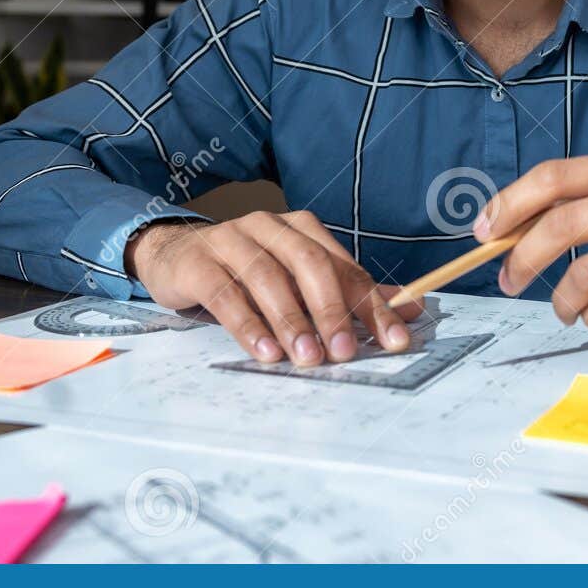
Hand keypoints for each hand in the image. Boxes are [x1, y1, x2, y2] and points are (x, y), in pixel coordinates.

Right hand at [126, 211, 422, 365]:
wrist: (174, 256)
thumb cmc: (246, 274)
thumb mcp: (297, 281)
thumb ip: (350, 294)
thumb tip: (413, 310)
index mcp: (304, 230)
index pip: (346, 269)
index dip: (373, 306)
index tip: (395, 341)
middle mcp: (272, 227)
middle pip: (310, 266)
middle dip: (332, 311)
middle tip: (346, 352)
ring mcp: (233, 240)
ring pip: (269, 278)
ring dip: (292, 322)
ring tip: (307, 359)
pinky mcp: (199, 262)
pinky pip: (227, 293)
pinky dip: (248, 325)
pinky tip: (265, 352)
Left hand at [475, 152, 587, 334]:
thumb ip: (577, 212)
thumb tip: (503, 234)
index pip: (558, 176)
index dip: (512, 204)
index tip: (485, 232)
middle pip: (564, 224)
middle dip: (523, 258)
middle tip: (509, 281)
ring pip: (587, 274)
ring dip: (563, 300)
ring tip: (567, 308)